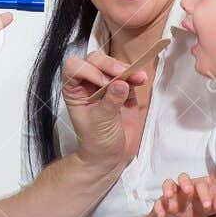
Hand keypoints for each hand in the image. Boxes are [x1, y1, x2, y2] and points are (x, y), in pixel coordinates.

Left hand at [61, 50, 151, 166]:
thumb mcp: (101, 122)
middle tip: (121, 76)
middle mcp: (88, 84)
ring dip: (125, 68)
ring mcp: (106, 86)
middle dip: (109, 65)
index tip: (102, 83)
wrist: (110, 156)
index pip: (74, 67)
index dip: (88, 69)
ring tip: (138, 78)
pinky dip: (135, 75)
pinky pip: (128, 76)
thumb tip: (121, 83)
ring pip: (112, 65)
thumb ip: (110, 102)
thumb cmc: (96, 141)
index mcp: (74, 90)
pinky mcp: (123, 90)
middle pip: (95, 60)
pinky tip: (141, 79)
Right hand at [127, 173, 215, 216]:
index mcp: (209, 200)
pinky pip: (162, 197)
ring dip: (185, 183)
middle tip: (206, 205)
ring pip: (183, 179)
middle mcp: (195, 193)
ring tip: (186, 192)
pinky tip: (162, 215)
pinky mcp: (164, 199)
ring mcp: (179, 193)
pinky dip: (161, 204)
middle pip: (202, 184)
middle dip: (205, 192)